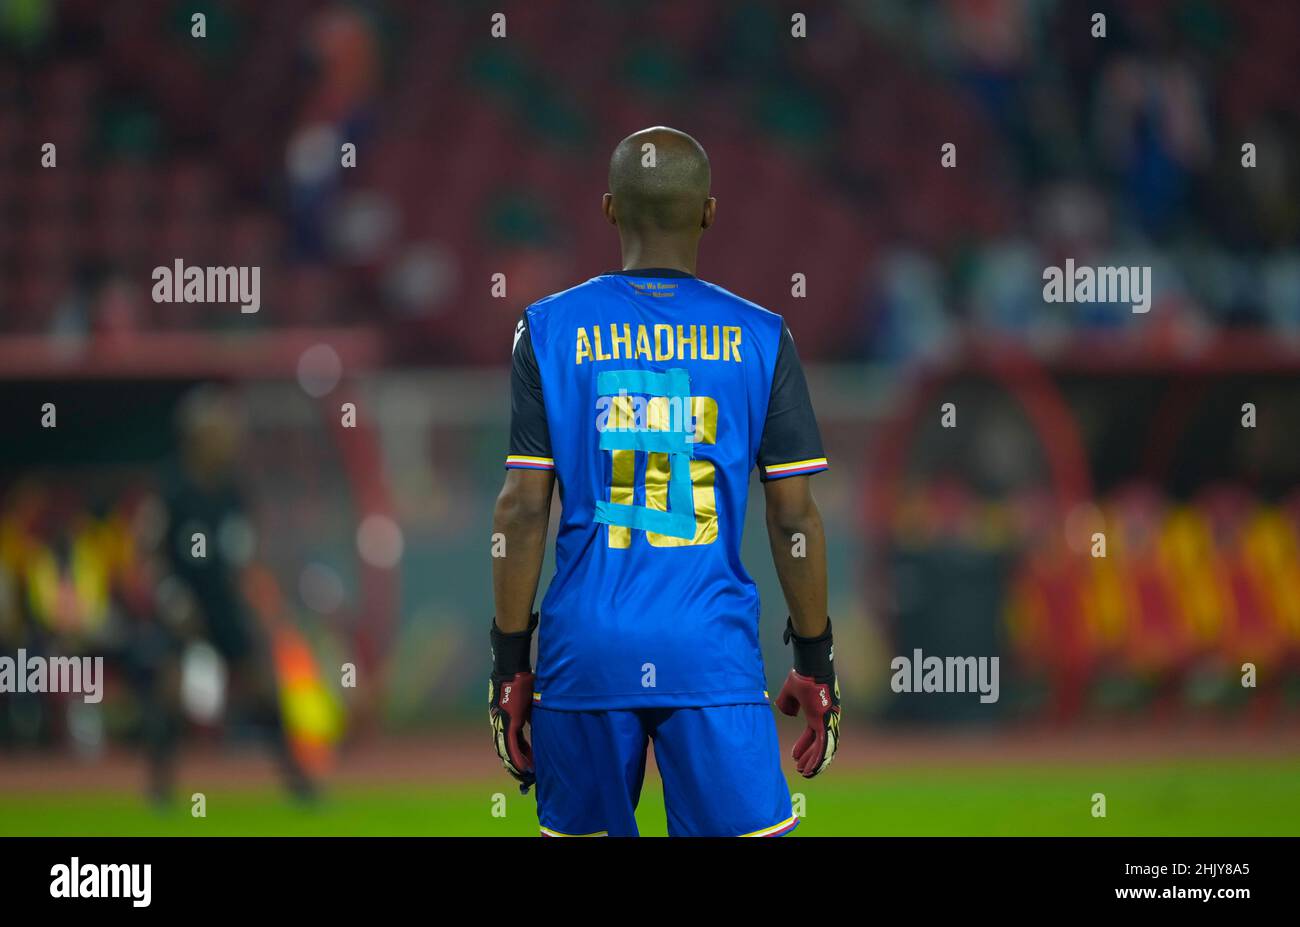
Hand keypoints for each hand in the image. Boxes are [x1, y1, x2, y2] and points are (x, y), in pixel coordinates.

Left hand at [489, 670, 535, 791]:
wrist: (512, 672)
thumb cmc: (523, 682)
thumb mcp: (530, 702)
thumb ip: (533, 714)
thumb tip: (544, 721)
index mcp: (509, 720)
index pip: (515, 742)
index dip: (522, 754)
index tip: (530, 763)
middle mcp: (502, 725)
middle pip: (508, 750)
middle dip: (517, 764)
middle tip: (525, 776)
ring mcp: (503, 725)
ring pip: (508, 751)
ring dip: (517, 765)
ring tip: (525, 776)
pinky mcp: (507, 723)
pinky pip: (511, 745)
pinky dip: (517, 758)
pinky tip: (524, 768)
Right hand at [775, 669, 839, 777]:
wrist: (810, 667)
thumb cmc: (802, 676)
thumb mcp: (790, 693)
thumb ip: (787, 703)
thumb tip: (788, 713)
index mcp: (818, 713)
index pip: (812, 735)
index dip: (804, 746)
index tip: (795, 756)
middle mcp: (826, 719)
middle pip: (821, 744)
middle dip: (811, 758)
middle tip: (803, 770)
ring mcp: (828, 721)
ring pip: (824, 749)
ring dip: (815, 763)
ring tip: (806, 774)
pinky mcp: (826, 723)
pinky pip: (823, 746)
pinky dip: (817, 759)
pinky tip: (811, 769)